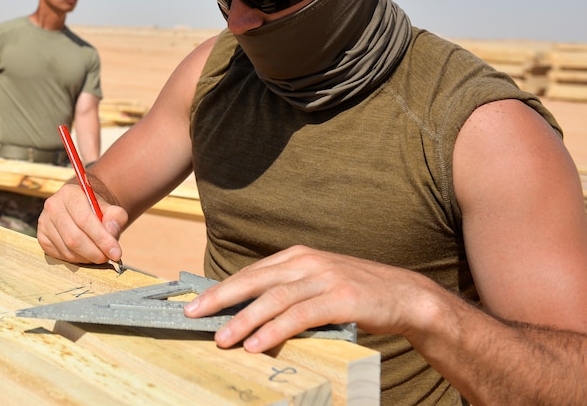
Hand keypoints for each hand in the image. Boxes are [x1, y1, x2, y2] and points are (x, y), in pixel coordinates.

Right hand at [37, 182, 126, 265]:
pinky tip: (86, 254)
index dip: (101, 238)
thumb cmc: (97, 210)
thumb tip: (111, 231)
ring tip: (99, 254)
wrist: (81, 208)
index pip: (84, 219)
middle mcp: (53, 206)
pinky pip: (61, 256)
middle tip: (109, 257)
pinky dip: (77, 260)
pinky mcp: (42, 238)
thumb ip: (116, 218)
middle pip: (74, 238)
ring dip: (87, 258)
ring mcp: (44, 222)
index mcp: (69, 193)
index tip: (116, 253)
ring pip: (68, 250)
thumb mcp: (111, 209)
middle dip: (95, 252)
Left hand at [183, 245, 440, 351]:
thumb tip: (251, 316)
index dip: (223, 288)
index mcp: (298, 256)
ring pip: (273, 299)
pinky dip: (274, 330)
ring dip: (244, 320)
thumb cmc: (359, 295)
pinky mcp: (340, 298)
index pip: (252, 272)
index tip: (197, 303)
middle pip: (254, 280)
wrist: (407, 297)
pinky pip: (299, 316)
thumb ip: (290, 294)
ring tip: (222, 338)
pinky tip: (256, 343)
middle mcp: (307, 262)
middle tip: (193, 314)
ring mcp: (324, 277)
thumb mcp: (319, 286)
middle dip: (220, 298)